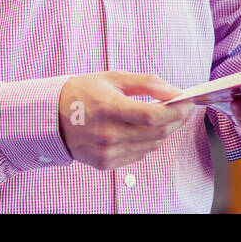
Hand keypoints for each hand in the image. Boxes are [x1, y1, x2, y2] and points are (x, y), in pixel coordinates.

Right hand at [58, 72, 193, 170]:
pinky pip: (139, 155)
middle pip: (156, 132)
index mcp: (108, 108)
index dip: (176, 109)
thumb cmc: (84, 92)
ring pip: (151, 145)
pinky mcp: (105, 163)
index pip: (153, 115)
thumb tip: (174, 91)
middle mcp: (107, 134)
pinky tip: (146, 129)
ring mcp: (106, 152)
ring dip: (165, 131)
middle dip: (176, 119)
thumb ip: (146, 83)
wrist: (52, 117)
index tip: (188, 101)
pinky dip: (149, 142)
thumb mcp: (114, 78)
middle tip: (183, 107)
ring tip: (166, 116)